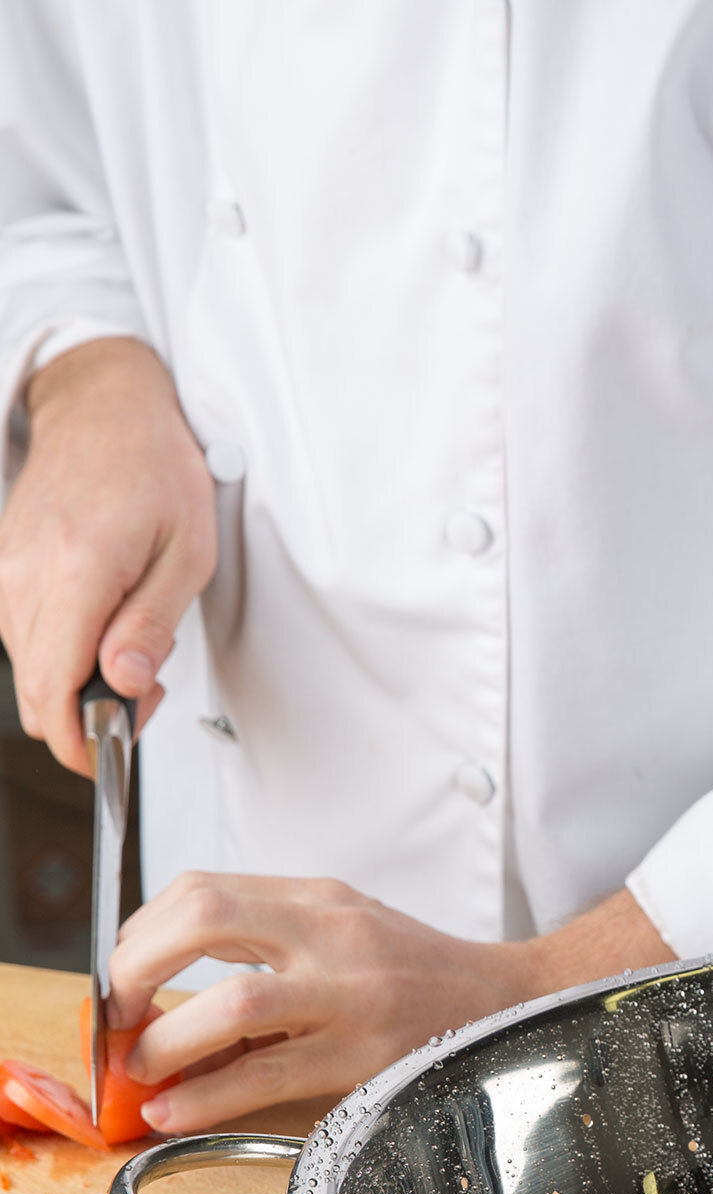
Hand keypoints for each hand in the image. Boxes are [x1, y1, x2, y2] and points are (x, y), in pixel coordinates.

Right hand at [0, 338, 215, 774]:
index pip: (52, 688)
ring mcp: (3, 573)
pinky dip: (64, 652)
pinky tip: (105, 626)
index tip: (111, 758)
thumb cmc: (155, 472)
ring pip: (30, 671)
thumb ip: (150, 626)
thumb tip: (123, 685)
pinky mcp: (0, 572)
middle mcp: (23, 576)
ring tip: (135, 643)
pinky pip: (25, 639)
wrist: (104, 410)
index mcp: (75, 572)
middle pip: (35, 692)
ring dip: (80, 682)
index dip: (79, 741)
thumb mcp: (187, 555)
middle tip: (147, 690)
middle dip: (90, 716)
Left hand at [113, 876, 673, 1131]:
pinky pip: (269, 1074)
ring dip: (166, 1040)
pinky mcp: (368, 1053)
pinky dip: (207, 1095)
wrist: (516, 1004)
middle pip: (203, 916)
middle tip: (119, 1016)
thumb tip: (169, 1000)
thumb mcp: (348, 932)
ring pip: (232, 1001)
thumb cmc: (425, 976)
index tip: (125, 980)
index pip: (202, 890)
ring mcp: (353, 993)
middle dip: (137, 970)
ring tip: (144, 1069)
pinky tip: (178, 1109)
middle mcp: (334, 933)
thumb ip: (270, 947)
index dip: (142, 936)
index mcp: (321, 900)